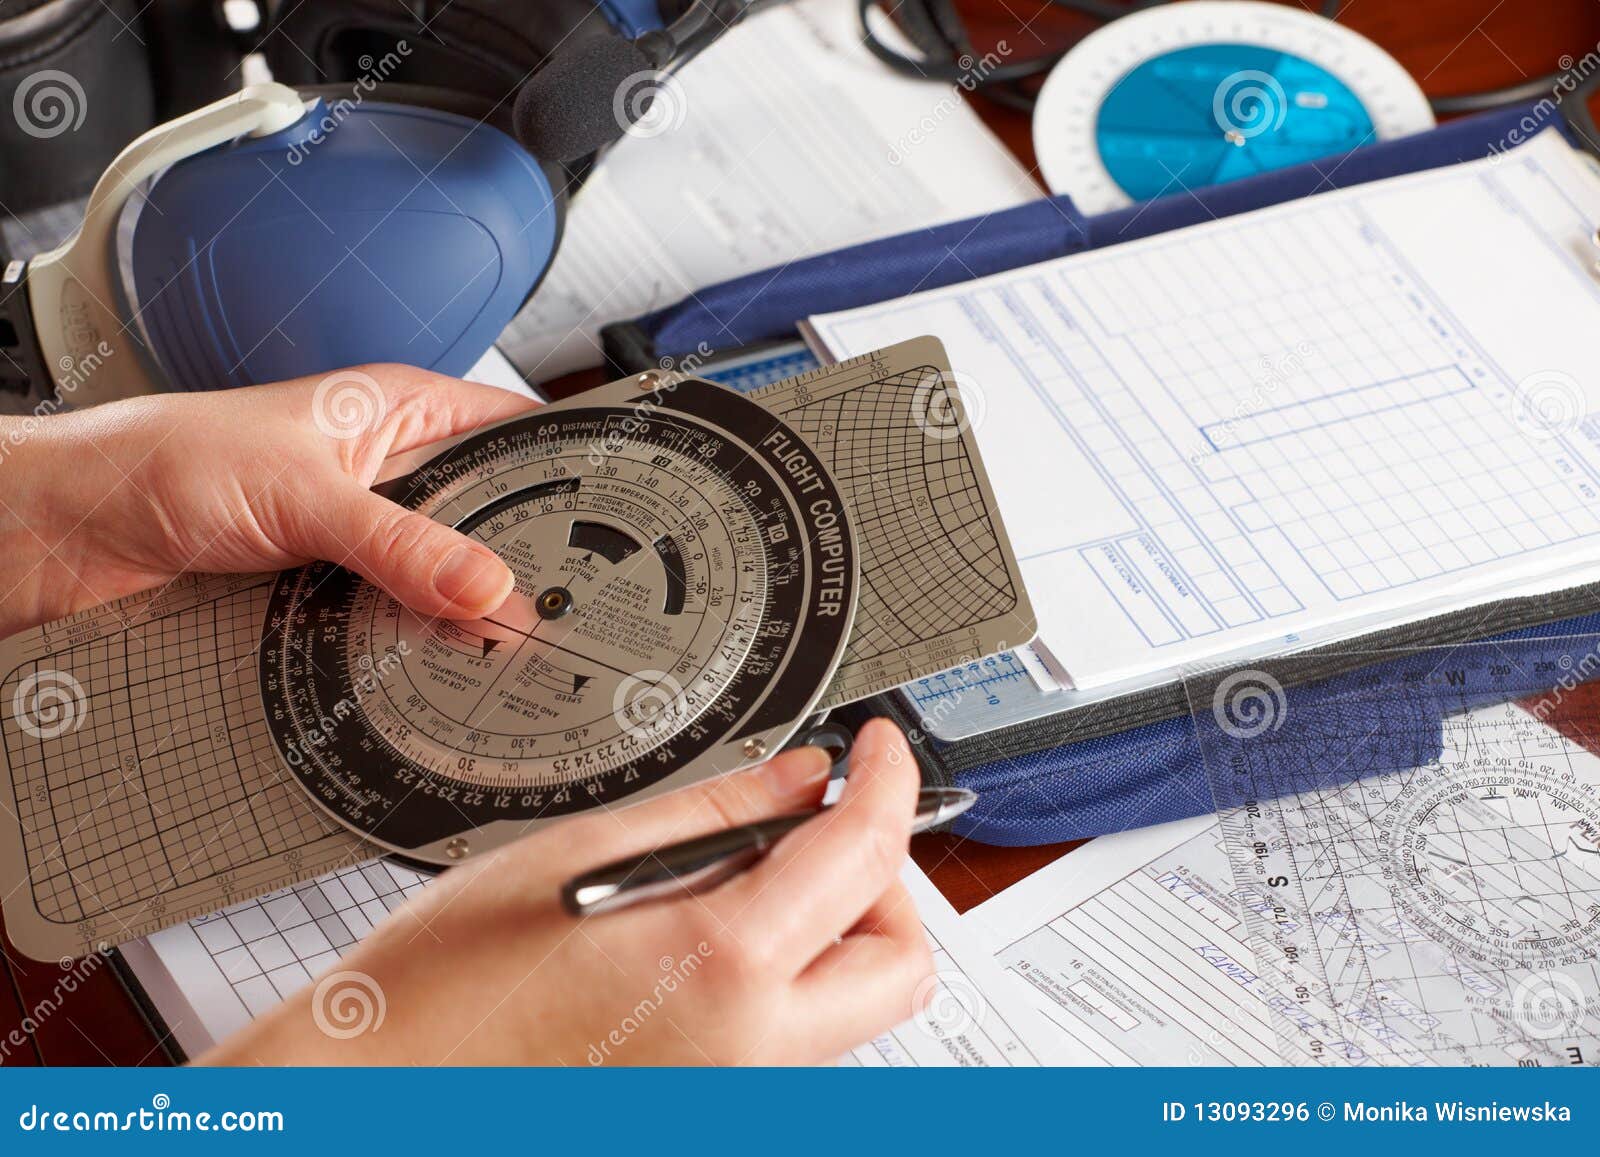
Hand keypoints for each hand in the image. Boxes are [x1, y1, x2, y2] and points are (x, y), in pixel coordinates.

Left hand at [0, 365, 535, 636]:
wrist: (66, 531)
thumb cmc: (165, 462)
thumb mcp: (306, 496)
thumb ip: (402, 544)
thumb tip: (488, 586)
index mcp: (397, 410)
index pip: (514, 430)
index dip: (567, 468)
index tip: (618, 515)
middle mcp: (386, 468)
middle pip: (488, 512)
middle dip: (523, 555)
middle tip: (571, 603)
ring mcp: (359, 530)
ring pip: (443, 571)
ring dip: (464, 605)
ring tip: (510, 641)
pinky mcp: (329, 583)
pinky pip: (397, 613)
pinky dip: (416, 637)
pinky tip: (438, 659)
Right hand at [202, 719, 934, 1065]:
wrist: (378, 1094)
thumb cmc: (444, 989)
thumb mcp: (580, 858)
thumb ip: (713, 814)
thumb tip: (801, 781)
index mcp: (721, 971)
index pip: (865, 858)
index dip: (890, 783)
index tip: (880, 751)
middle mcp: (751, 1052)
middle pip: (898, 964)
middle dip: (882, 880)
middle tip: (820, 825)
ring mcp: (736, 1093)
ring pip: (853, 1007)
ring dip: (833, 928)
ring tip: (742, 874)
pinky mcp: (712, 1108)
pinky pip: (795, 1038)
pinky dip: (785, 974)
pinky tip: (706, 932)